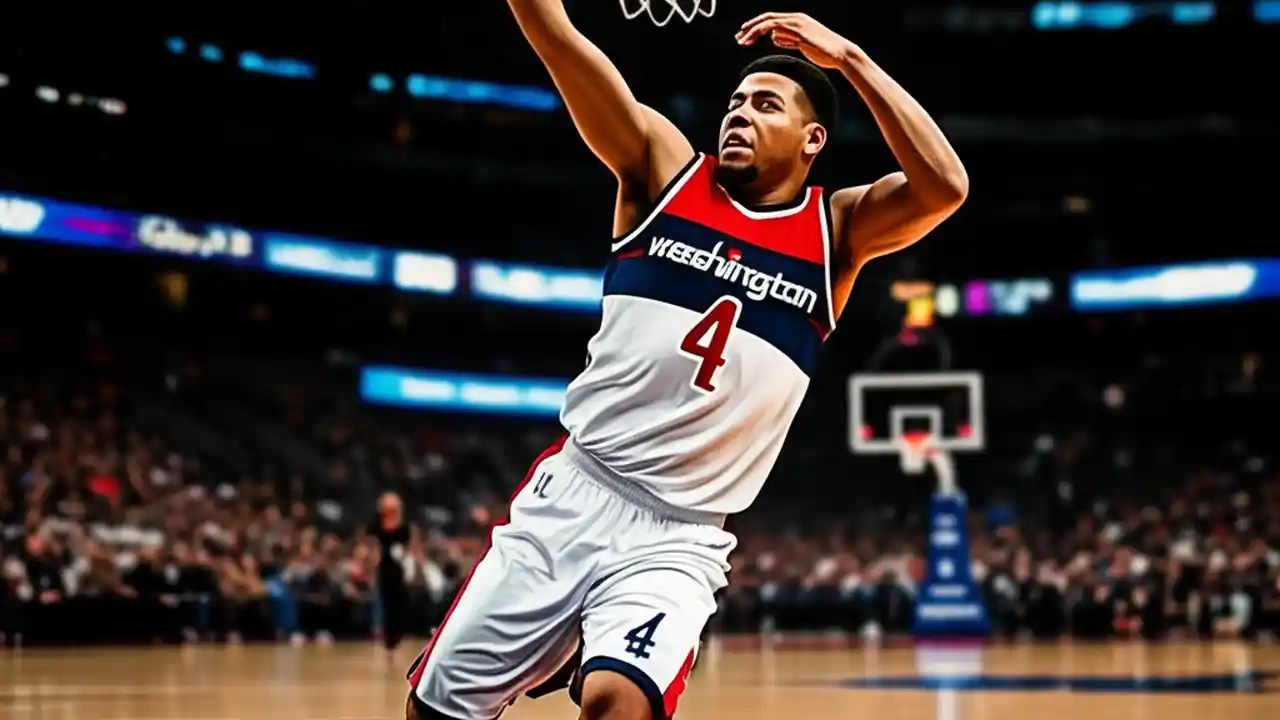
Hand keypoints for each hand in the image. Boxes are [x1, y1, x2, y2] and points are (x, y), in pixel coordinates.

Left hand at [735, 13, 853, 68]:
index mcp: (796, 20)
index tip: (744, 34)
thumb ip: (788, 39)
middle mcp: (796, 19)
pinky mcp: (801, 33)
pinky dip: (765, 32)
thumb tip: (775, 37)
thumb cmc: (823, 51)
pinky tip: (757, 40)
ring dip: (753, 31)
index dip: (756, 26)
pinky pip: (779, 30)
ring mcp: (798, 24)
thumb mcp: (801, 44)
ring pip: (769, 23)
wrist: (840, 53)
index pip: (771, 19)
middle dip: (750, 27)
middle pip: (767, 18)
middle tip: (738, 36)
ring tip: (742, 40)